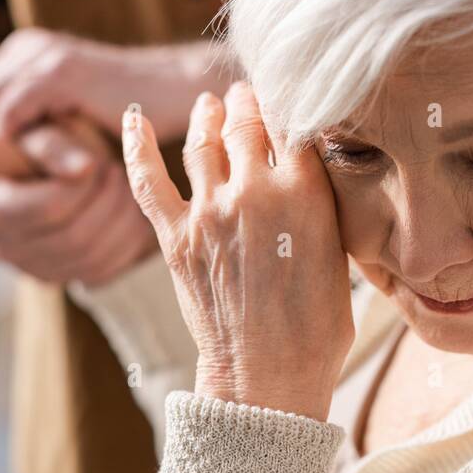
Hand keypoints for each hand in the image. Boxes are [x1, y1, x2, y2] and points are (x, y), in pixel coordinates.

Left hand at [0, 28, 232, 194]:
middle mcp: (30, 49)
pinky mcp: (64, 73)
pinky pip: (15, 107)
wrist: (181, 93)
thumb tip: (8, 170)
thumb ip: (41, 135)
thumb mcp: (74, 127)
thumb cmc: (136, 117)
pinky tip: (4, 171)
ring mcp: (46, 56)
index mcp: (29, 57)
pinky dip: (4, 140)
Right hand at [0, 121, 157, 286]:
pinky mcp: (67, 278)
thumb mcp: (36, 136)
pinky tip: (131, 211)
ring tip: (126, 187)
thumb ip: (55, 148)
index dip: (81, 184)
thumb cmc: (37, 148)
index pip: (50, 207)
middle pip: (74, 238)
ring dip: (122, 219)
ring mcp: (38, 271)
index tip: (95, 161)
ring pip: (94, 257)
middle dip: (106, 202)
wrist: (43, 174)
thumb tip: (85, 168)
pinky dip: (127, 240)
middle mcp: (8, 249)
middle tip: (118, 171)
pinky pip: (107, 269)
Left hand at [120, 81, 353, 421]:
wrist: (267, 377)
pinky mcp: (175, 238)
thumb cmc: (316, 331)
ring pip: (202, 141)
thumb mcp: (339, 259)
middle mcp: (253, 191)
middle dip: (247, 103)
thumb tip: (312, 181)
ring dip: (207, 116)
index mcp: (304, 193)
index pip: (294, 121)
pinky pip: (148, 180)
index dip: (290, 104)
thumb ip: (322, 210)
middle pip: (246, 122)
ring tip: (210, 105)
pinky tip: (133, 118)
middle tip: (247, 95)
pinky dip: (136, 145)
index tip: (290, 96)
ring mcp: (208, 213)